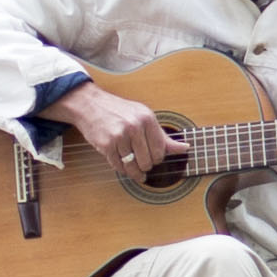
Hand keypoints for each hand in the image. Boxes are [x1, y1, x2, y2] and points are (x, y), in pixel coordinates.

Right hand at [50, 80, 181, 179]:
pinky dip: (122, 169)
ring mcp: (119, 136)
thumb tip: (185, 148)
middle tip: (143, 163)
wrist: (90, 104)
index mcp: (147, 118)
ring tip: (136, 171)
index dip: (158, 158)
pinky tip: (124, 166)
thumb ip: (163, 136)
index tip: (154, 158)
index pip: (160, 150)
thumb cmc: (120, 111)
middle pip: (148, 161)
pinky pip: (118, 166)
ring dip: (134, 172)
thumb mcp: (144, 117)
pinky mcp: (106, 145)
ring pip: (133, 166)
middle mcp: (134, 126)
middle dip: (146, 166)